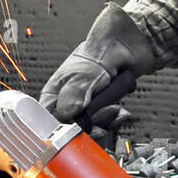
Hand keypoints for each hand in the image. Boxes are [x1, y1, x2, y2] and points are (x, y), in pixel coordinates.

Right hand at [40, 3, 155, 125]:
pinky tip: (118, 110)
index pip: (50, 124)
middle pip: (73, 131)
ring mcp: (86, 108)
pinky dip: (115, 120)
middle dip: (91, 127)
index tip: (78, 131)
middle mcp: (68, 104)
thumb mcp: (82, 76)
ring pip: (92, 130)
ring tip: (112, 108)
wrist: (127, 46)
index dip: (64, 132)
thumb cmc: (98, 52)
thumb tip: (66, 116)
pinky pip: (106, 125)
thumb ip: (72, 98)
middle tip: (101, 117)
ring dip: (105, 122)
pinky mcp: (102, 110)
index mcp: (54, 95)